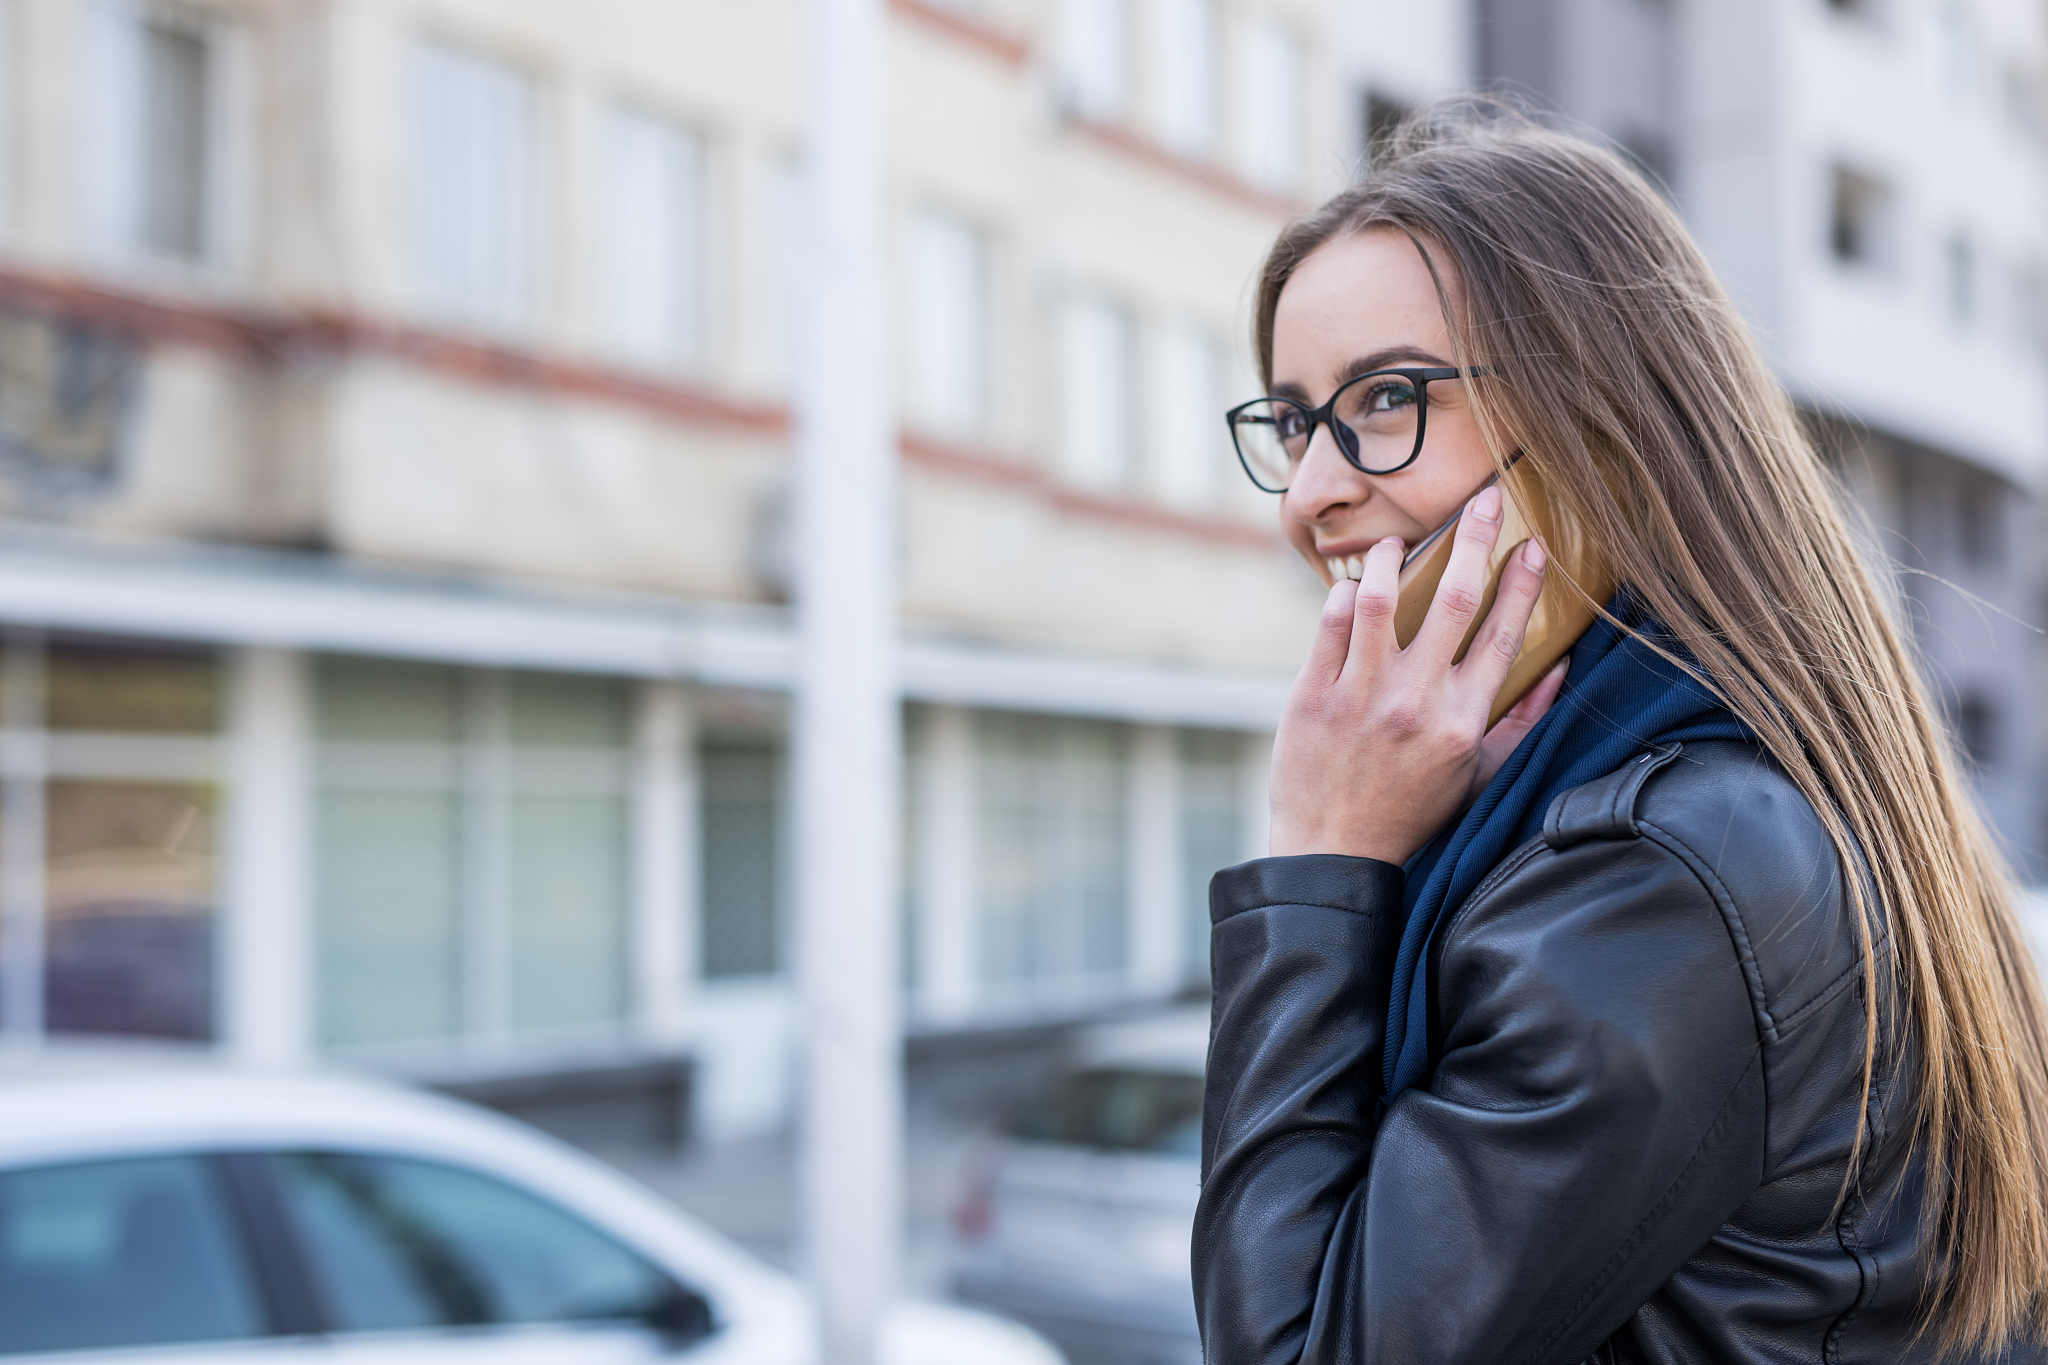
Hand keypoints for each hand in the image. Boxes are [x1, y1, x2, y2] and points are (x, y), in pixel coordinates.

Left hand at [1267, 484, 1566, 863]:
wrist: (1334, 852)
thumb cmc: (1413, 813)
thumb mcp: (1479, 776)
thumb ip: (1522, 722)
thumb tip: (1561, 668)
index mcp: (1463, 720)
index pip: (1502, 634)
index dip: (1522, 583)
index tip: (1533, 543)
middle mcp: (1415, 701)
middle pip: (1453, 600)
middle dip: (1472, 541)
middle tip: (1480, 500)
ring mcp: (1360, 695)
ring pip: (1381, 599)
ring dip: (1392, 558)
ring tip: (1395, 544)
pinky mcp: (1312, 694)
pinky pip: (1331, 624)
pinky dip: (1344, 596)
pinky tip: (1353, 588)